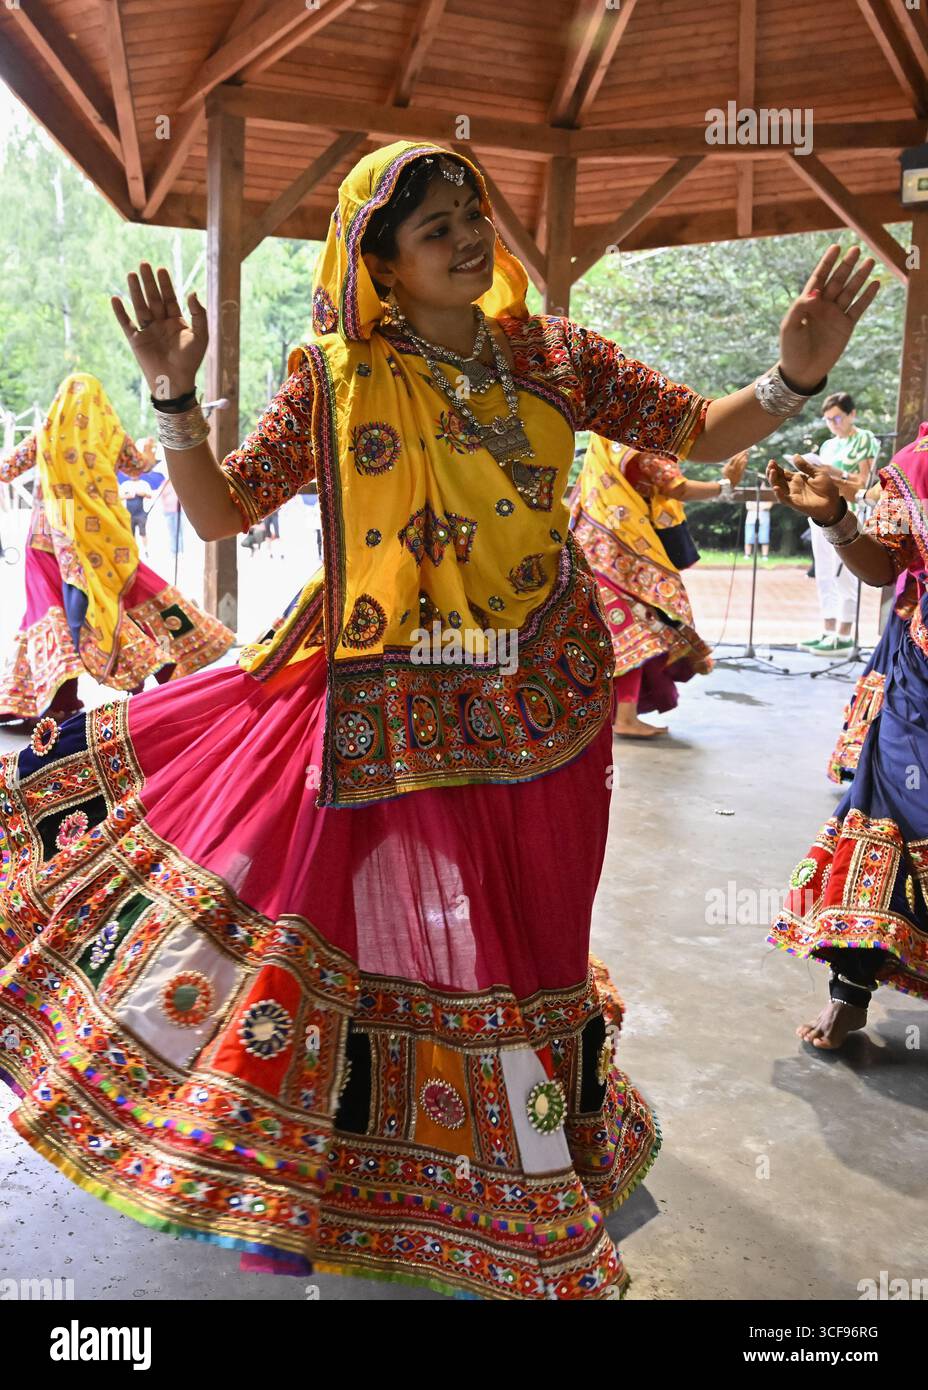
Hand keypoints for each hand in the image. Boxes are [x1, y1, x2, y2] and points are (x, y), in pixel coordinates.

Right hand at [111, 263, 206, 396]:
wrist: (175, 381)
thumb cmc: (190, 360)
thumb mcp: (200, 335)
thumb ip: (199, 313)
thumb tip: (192, 292)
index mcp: (176, 322)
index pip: (170, 298)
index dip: (165, 284)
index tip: (161, 269)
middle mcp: (161, 324)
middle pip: (153, 298)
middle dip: (149, 282)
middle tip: (144, 264)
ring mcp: (148, 331)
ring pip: (140, 306)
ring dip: (135, 291)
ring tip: (131, 274)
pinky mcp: (136, 341)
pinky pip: (126, 324)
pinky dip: (120, 312)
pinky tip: (115, 299)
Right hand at [723, 450, 748, 486]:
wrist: (727, 485)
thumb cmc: (726, 476)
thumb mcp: (724, 470)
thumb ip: (728, 464)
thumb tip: (731, 460)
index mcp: (728, 466)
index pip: (733, 458)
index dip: (737, 454)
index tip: (740, 451)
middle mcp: (732, 468)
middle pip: (738, 459)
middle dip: (742, 454)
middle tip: (745, 450)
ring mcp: (736, 471)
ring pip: (740, 463)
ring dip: (744, 457)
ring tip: (747, 454)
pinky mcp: (739, 474)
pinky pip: (742, 467)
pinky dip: (744, 463)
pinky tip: (746, 460)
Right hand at [766, 454, 841, 521]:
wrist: (834, 502)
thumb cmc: (827, 488)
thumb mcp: (817, 473)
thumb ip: (805, 466)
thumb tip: (795, 455)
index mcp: (797, 479)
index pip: (783, 473)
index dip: (776, 467)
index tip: (772, 461)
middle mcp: (793, 487)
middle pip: (778, 479)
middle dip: (772, 472)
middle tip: (770, 464)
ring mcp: (793, 495)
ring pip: (778, 488)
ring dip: (773, 480)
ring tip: (771, 471)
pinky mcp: (795, 503)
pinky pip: (784, 499)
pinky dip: (779, 494)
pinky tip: (775, 487)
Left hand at [778, 245, 878, 390]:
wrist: (802, 371)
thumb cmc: (791, 349)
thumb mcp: (790, 327)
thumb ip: (800, 308)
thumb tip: (814, 293)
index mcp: (808, 302)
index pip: (819, 277)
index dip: (827, 263)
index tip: (836, 247)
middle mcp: (824, 305)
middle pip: (837, 280)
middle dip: (846, 265)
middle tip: (856, 249)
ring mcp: (836, 315)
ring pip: (850, 291)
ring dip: (859, 277)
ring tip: (870, 262)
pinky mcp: (846, 326)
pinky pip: (858, 308)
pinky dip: (867, 297)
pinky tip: (875, 284)